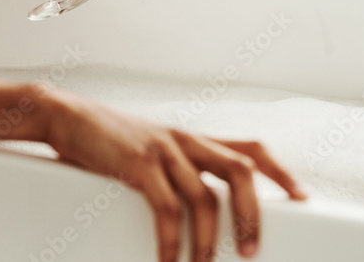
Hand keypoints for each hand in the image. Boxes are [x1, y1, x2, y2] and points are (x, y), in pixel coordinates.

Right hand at [43, 90, 307, 261]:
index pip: (249, 146)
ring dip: (210, 239)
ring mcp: (162, 149)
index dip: (279, 172)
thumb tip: (191, 206)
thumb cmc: (101, 139)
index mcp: (189, 138)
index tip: (301, 198)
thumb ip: (171, 168)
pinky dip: (172, 240)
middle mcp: (183, 139)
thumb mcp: (145, 149)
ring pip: (206, 196)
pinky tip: (169, 259)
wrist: (62, 115)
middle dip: (253, 213)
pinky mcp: (137, 162)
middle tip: (251, 251)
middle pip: (240, 169)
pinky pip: (166, 208)